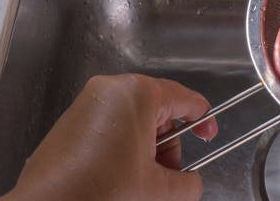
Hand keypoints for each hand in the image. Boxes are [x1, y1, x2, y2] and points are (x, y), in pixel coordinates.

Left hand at [1, 74, 217, 200]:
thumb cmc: (101, 190)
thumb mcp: (158, 190)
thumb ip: (188, 184)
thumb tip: (192, 184)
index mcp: (139, 93)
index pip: (185, 98)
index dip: (203, 119)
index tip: (209, 135)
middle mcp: (112, 88)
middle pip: (159, 110)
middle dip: (169, 144)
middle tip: (170, 174)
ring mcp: (88, 102)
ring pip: (134, 119)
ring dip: (147, 148)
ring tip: (143, 181)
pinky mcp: (71, 120)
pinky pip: (111, 125)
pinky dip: (124, 147)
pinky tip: (121, 176)